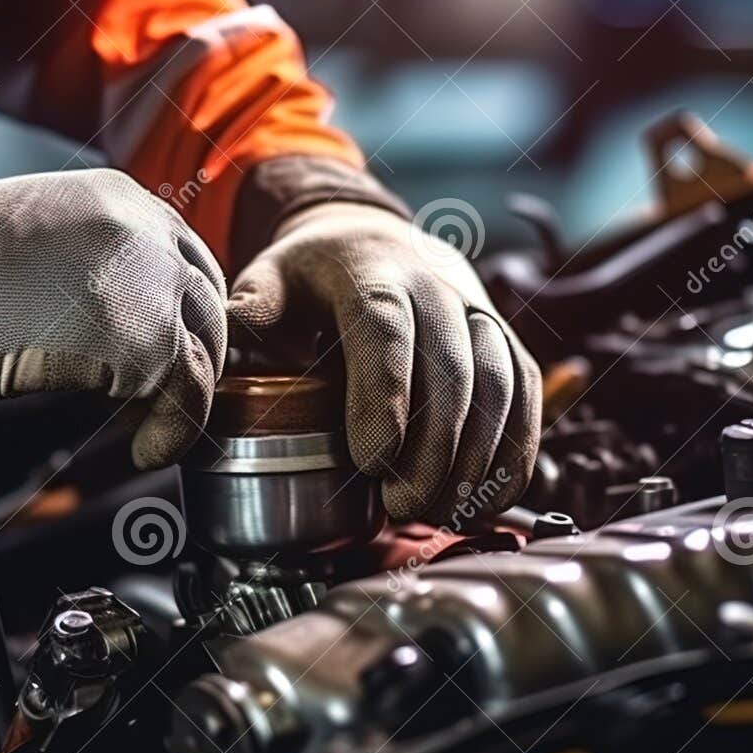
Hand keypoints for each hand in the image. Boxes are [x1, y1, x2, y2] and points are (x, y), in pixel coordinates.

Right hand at [0, 169, 226, 469]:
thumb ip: (96, 259)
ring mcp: (146, 282)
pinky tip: (147, 448)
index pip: (188, 260)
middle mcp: (144, 228)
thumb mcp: (36, 236)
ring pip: (205, 351)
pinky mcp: (137, 339)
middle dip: (192, 359)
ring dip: (185, 400)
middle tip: (163, 402)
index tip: (168, 357)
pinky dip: (175, 431)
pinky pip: (187, 395)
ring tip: (151, 429)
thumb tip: (130, 316)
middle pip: (206, 305)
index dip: (181, 317)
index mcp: (120, 197)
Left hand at [227, 202, 539, 522]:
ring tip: (437, 512)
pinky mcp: (508, 342)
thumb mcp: (272, 278)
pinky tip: (486, 499)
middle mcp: (437, 287)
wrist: (380, 240)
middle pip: (451, 370)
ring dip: (474, 460)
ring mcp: (480, 314)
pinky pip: (525, 397)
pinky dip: (514, 452)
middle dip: (432, 451)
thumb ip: (251, 311)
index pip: (385, 331)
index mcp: (372, 271)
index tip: (372, 461)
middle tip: (401, 507)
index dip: (385, 397)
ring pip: (498, 387)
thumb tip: (226, 341)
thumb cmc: (319, 275)